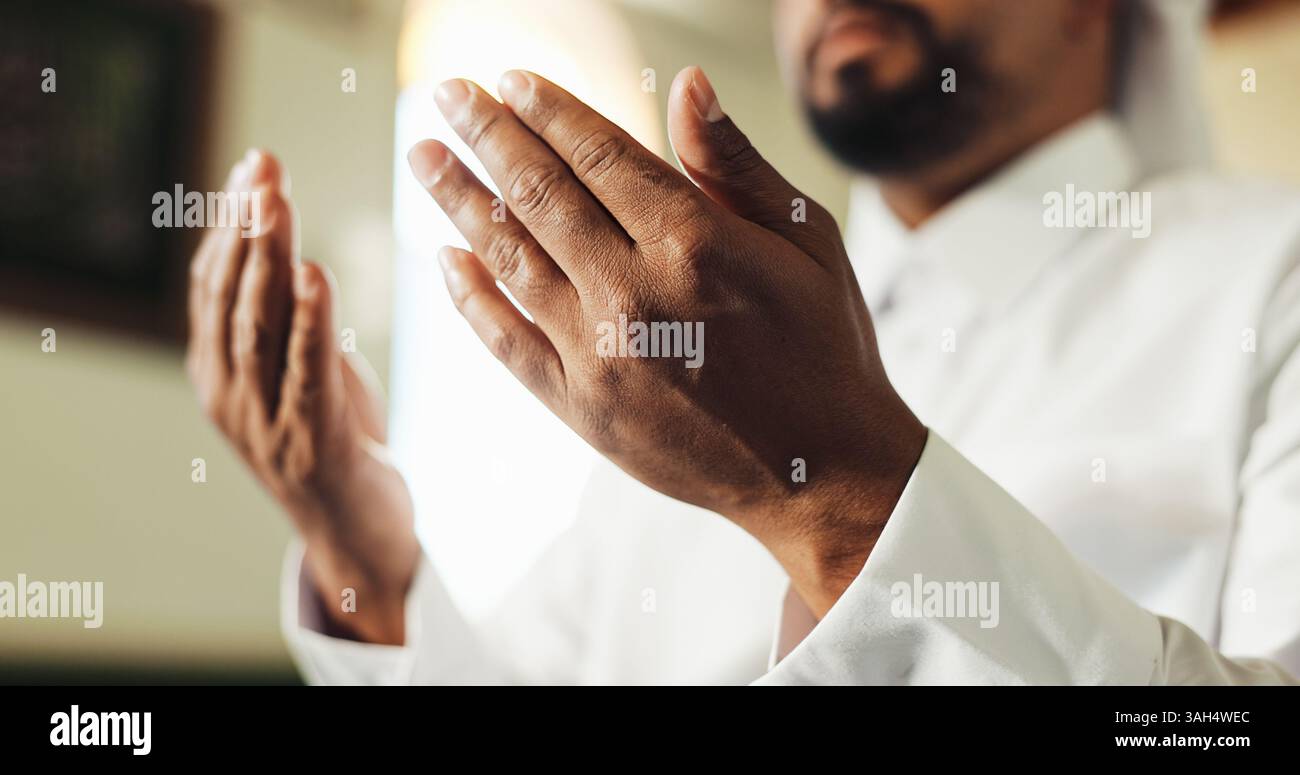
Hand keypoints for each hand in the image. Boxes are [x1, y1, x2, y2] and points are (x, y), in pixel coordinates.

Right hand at [186, 150, 417, 642]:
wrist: (358, 533)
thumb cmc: (335, 440)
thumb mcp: (301, 370)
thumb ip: (287, 324)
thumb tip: (285, 254)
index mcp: (218, 374)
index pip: (213, 285)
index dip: (229, 223)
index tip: (252, 166)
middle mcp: (228, 395)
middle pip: (231, 296)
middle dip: (245, 225)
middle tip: (262, 166)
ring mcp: (264, 422)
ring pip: (258, 328)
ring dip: (268, 260)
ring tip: (276, 203)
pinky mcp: (311, 442)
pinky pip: (306, 372)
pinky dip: (308, 321)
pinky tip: (313, 275)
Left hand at [407, 69, 924, 616]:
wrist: (819, 473)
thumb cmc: (825, 346)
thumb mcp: (806, 241)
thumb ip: (734, 164)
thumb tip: (687, 83)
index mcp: (696, 242)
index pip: (599, 153)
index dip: (548, 109)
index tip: (509, 78)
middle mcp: (635, 293)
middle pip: (540, 194)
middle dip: (487, 134)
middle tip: (445, 95)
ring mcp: (600, 356)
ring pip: (509, 259)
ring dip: (459, 200)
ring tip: (422, 156)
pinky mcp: (581, 409)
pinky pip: (506, 341)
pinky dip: (472, 297)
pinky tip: (447, 258)